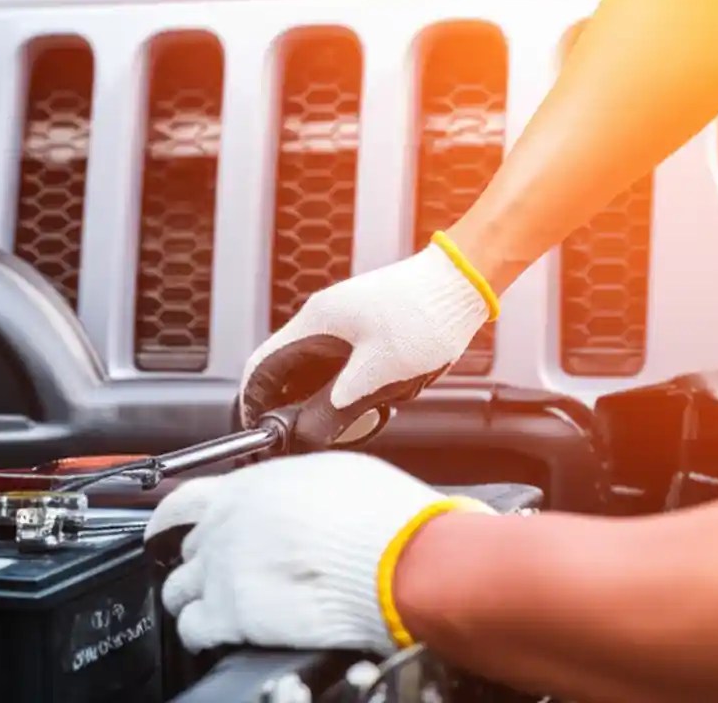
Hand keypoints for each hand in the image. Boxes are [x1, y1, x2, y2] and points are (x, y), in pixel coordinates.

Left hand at [143, 452, 494, 654]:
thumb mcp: (335, 476)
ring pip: (179, 589)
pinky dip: (200, 634)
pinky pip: (192, 628)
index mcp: (250, 486)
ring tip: (219, 611)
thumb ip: (295, 488)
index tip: (167, 530)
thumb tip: (296, 496)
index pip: (184, 500)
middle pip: (188, 548)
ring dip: (196, 600)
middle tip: (224, 575)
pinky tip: (219, 637)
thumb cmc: (382, 518)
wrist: (398, 560)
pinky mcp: (229, 614)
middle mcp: (226, 523)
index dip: (172, 519)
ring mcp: (222, 569)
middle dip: (202, 563)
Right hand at [239, 235, 497, 447]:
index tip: (262, 434)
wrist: (464, 283)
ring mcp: (342, 323)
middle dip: (294, 408)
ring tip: (359, 413)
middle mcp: (321, 320)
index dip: (254, 405)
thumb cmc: (427, 315)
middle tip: (312, 435)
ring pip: (314, 372)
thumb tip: (305, 434)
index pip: (261, 368)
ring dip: (326, 399)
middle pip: (285, 373)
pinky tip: (377, 397)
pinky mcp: (362, 329)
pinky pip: (340, 365)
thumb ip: (336, 407)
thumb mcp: (378, 374)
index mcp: (315, 324)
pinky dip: (348, 387)